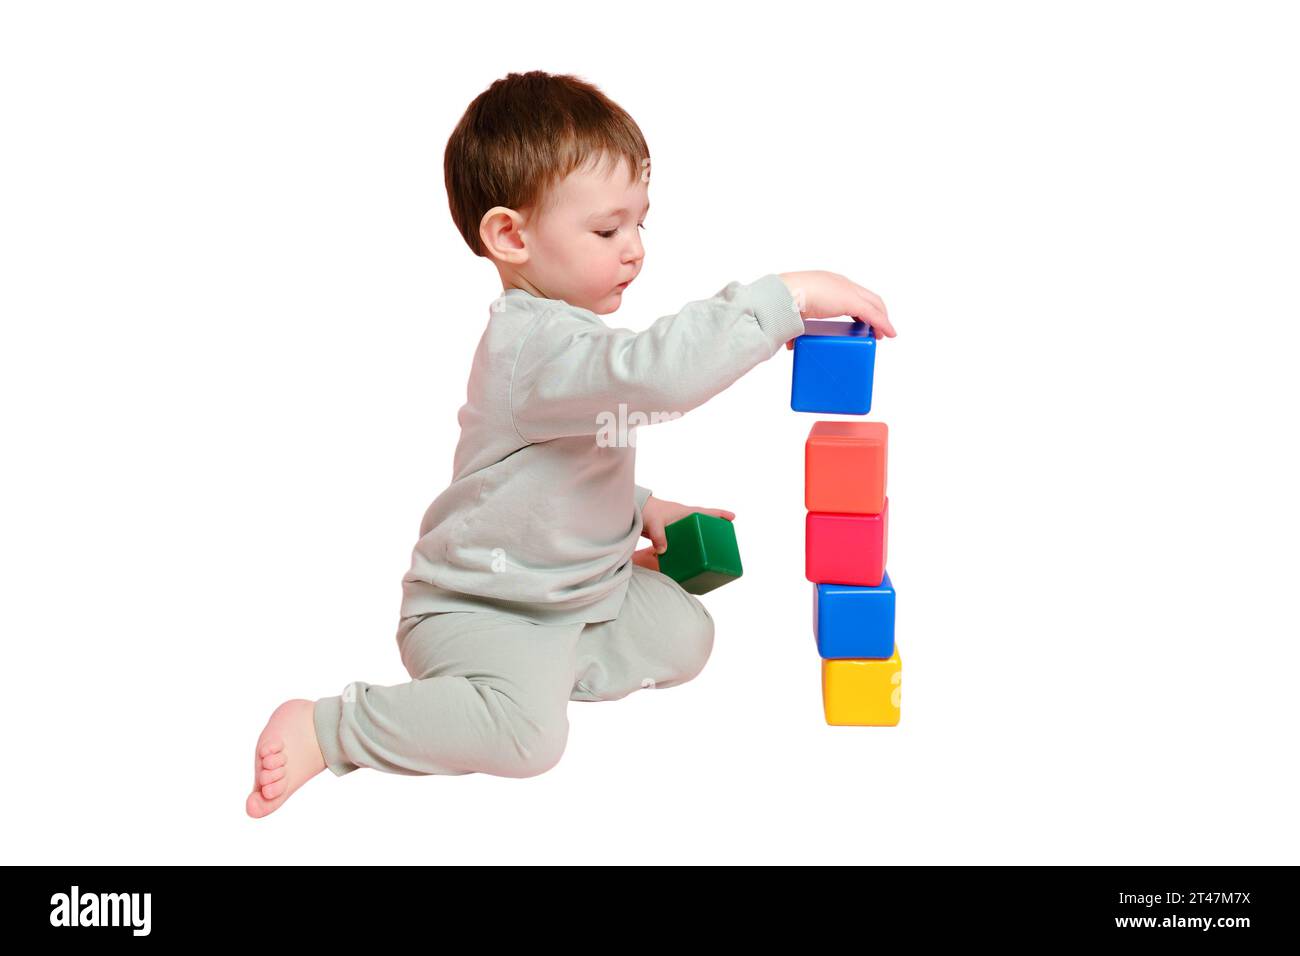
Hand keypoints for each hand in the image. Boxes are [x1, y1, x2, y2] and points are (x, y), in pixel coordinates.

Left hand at [640, 495, 734, 554]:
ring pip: (694, 533)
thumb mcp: (654, 523)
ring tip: (710, 553)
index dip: (720, 515)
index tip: (733, 518)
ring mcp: (677, 526)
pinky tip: (689, 557)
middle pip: (704, 524)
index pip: (707, 512)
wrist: (633, 510)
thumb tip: (663, 551)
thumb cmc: (647, 511)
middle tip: (725, 540)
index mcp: (685, 512)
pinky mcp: (671, 534)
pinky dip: (689, 547)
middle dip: (715, 530)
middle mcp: (684, 518)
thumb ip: (659, 536)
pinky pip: (684, 540)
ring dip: (702, 540)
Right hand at [777, 270, 894, 340]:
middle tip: (877, 329)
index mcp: (825, 282)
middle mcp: (839, 282)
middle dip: (875, 312)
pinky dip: (883, 324)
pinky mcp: (851, 301)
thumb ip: (795, 326)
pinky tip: (888, 334)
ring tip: (883, 333)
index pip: (851, 293)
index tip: (862, 321)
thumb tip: (791, 344)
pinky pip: (873, 314)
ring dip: (881, 319)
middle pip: (867, 296)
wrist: (783, 294)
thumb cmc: (782, 302)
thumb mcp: (791, 315)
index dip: (859, 306)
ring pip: (874, 304)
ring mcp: (846, 290)